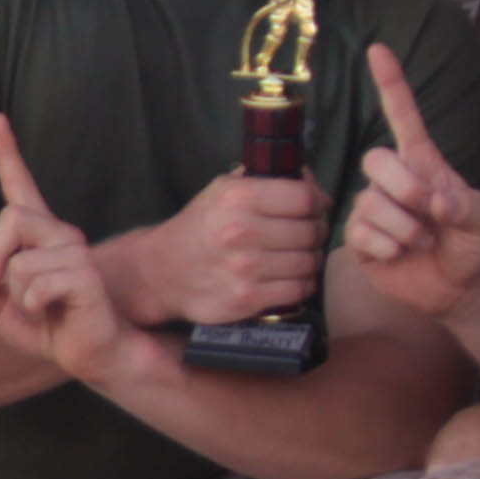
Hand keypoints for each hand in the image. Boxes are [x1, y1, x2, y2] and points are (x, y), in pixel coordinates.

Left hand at [0, 113, 131, 382]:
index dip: (8, 151)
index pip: (21, 185)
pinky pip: (36, 285)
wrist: (95, 356)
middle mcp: (61, 234)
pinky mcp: (85, 275)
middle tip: (2, 289)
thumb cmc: (54, 329)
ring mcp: (76, 252)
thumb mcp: (4, 313)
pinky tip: (52, 314)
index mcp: (40, 236)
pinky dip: (33, 307)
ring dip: (17, 295)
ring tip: (38, 308)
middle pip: (11, 217)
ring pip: (19, 261)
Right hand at [106, 166, 328, 327]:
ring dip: (310, 260)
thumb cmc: (200, 228)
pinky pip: (299, 290)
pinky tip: (288, 278)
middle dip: (316, 232)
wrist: (161, 271)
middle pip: (310, 231)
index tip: (315, 208)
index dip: (318, 202)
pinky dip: (301, 285)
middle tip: (306, 235)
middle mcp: (240, 230)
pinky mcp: (247, 298)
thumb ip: (265, 180)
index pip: (304, 197)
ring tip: (296, 257)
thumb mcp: (222, 190)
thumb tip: (310, 180)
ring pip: (309, 262)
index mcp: (237, 197)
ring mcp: (244, 268)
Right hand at [344, 43, 479, 324]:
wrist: (459, 289)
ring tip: (423, 243)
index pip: (403, 116)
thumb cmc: (472, 244)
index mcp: (423, 163)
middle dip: (404, 188)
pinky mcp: (360, 238)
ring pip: (370, 204)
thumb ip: (464, 206)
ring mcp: (373, 208)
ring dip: (404, 230)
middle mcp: (393, 179)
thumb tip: (434, 201)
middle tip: (429, 213)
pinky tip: (400, 255)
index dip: (391, 83)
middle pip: (376, 159)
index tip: (378, 49)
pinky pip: (360, 234)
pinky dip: (387, 249)